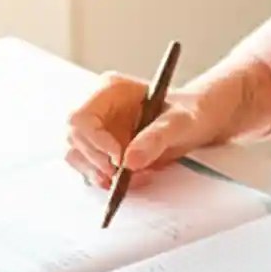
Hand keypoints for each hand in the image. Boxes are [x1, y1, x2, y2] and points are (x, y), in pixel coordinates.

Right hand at [66, 72, 226, 188]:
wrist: (197, 123)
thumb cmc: (189, 113)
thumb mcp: (179, 122)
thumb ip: (156, 138)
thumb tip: (129, 161)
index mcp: (109, 89)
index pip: (80, 117)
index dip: (94, 142)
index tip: (119, 160)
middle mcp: (97, 107)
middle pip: (74, 138)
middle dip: (96, 161)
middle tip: (121, 176)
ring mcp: (96, 129)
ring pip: (75, 154)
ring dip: (96, 172)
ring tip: (124, 181)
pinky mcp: (99, 148)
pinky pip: (87, 166)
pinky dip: (101, 178)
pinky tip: (123, 182)